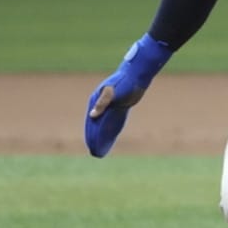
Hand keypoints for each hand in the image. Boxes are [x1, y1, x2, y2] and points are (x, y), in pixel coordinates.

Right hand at [85, 35, 172, 157]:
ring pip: (104, 125)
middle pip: (95, 124)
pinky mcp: (118, 108)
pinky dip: (110, 132)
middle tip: (95, 152)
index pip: (91, 121)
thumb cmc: (124, 82)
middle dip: (94, 138)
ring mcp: (109, 106)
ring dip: (102, 136)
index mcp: (96, 100)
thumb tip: (92, 116)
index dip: (90, 134)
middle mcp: (100, 104)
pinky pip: (112, 122)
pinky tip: (110, 140)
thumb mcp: (112, 92)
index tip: (90, 146)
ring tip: (101, 149)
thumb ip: (102, 103)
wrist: (136, 75)